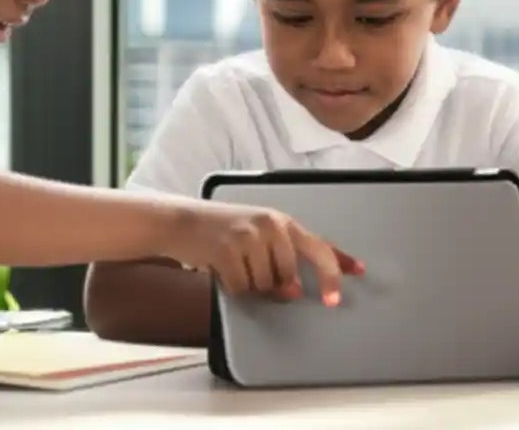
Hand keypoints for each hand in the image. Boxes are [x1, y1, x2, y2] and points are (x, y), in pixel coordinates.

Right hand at [165, 201, 363, 305]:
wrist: (182, 221)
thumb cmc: (223, 231)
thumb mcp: (259, 235)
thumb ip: (283, 257)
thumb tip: (294, 291)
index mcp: (282, 221)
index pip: (319, 248)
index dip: (333, 273)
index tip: (336, 297)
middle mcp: (270, 225)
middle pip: (288, 276)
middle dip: (273, 283)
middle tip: (251, 269)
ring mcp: (249, 236)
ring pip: (264, 285)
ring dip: (249, 284)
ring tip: (233, 264)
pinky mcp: (228, 250)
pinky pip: (241, 288)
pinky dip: (231, 287)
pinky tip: (221, 269)